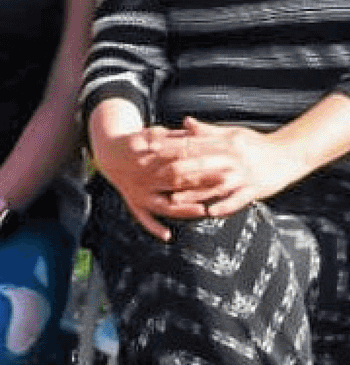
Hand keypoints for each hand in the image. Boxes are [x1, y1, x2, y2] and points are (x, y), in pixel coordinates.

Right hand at [91, 121, 239, 237]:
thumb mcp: (156, 133)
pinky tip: (168, 236)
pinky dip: (154, 227)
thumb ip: (176, 135)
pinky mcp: (133, 202)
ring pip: (162, 204)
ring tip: (201, 211)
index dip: (203, 161)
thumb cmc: (141, 141)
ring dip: (181, 209)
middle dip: (200, 184)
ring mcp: (139, 192)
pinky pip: (143, 218)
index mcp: (153, 158)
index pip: (183, 160)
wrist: (110, 152)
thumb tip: (195, 128)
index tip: (223, 162)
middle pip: (176, 182)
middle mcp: (146, 177)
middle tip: (222, 186)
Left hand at [145, 117, 293, 218]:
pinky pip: (237, 199)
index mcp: (226, 143)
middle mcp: (233, 158)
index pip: (194, 144)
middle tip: (154, 177)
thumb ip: (208, 131)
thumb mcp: (234, 133)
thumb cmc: (258, 144)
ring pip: (215, 184)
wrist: (290, 153)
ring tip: (175, 201)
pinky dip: (224, 206)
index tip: (150, 150)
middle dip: (177, 170)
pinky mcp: (255, 188)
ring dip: (195, 193)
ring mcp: (243, 174)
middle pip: (201, 163)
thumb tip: (185, 123)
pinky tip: (210, 213)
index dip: (171, 147)